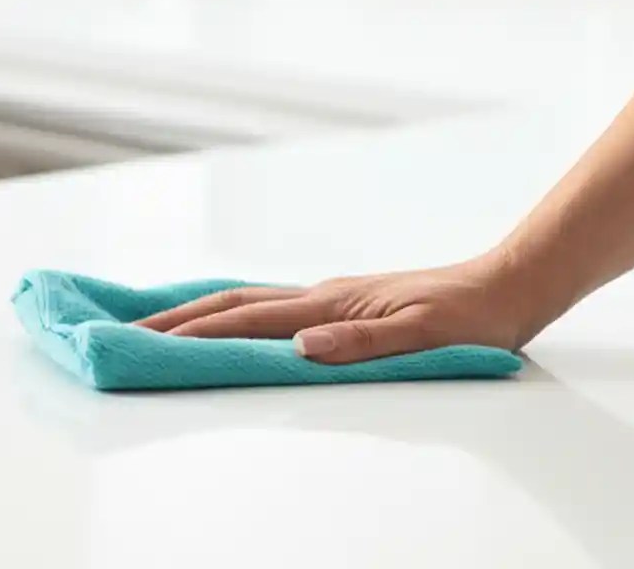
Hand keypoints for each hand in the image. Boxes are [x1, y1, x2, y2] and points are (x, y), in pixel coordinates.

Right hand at [136, 250, 551, 363]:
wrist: (505, 287)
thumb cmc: (470, 318)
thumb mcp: (425, 336)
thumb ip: (364, 342)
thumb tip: (300, 346)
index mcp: (333, 305)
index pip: (249, 321)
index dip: (196, 334)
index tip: (148, 343)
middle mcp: (322, 296)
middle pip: (231, 302)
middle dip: (176, 318)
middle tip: (127, 330)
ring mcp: (328, 296)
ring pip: (245, 300)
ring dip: (196, 311)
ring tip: (157, 323)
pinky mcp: (339, 303)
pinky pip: (267, 305)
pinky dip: (230, 310)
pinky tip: (226, 318)